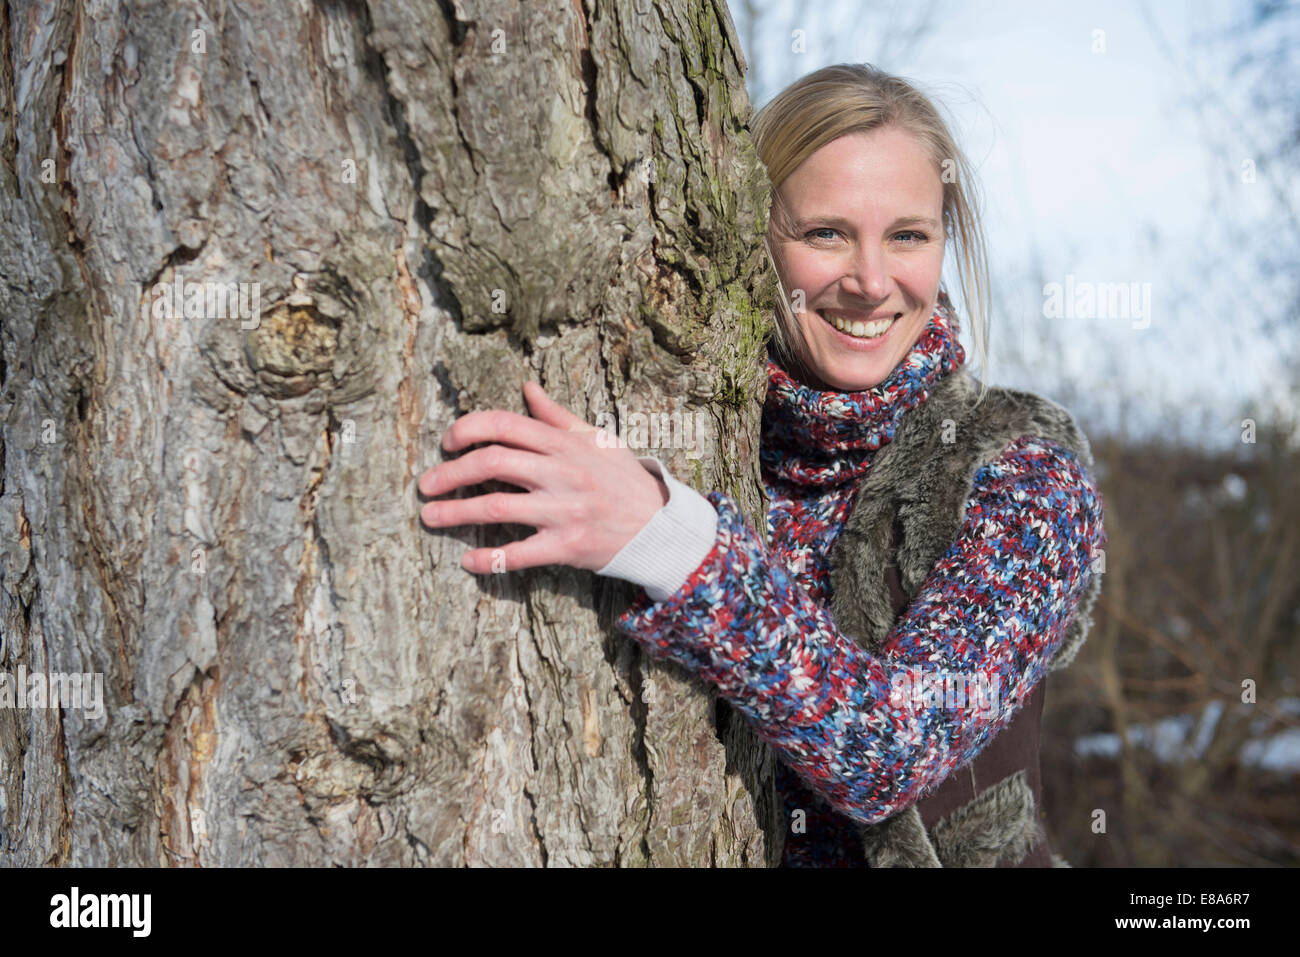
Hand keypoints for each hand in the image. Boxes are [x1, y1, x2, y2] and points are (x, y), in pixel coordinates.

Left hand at [418, 381, 670, 573]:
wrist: (660, 527)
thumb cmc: (624, 481)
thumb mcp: (597, 440)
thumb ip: (558, 417)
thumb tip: (527, 388)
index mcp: (565, 445)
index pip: (505, 425)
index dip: (468, 429)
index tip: (447, 442)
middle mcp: (562, 474)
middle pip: (491, 464)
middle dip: (449, 473)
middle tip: (425, 485)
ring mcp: (563, 511)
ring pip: (495, 508)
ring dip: (454, 513)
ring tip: (430, 516)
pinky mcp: (567, 546)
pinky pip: (518, 554)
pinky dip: (488, 559)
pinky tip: (467, 560)